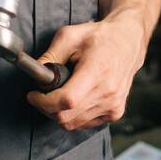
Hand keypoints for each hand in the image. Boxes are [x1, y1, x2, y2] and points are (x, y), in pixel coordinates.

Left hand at [26, 9, 145, 129]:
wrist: (128, 42)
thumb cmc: (100, 37)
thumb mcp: (70, 35)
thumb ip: (50, 55)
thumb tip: (36, 73)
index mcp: (98, 70)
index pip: (67, 100)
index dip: (45, 102)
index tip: (33, 95)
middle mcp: (108, 92)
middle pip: (67, 116)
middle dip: (47, 108)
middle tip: (41, 95)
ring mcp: (113, 105)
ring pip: (73, 124)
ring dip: (59, 112)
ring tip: (59, 93)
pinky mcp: (115, 113)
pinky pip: (84, 123)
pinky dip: (73, 115)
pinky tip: (74, 98)